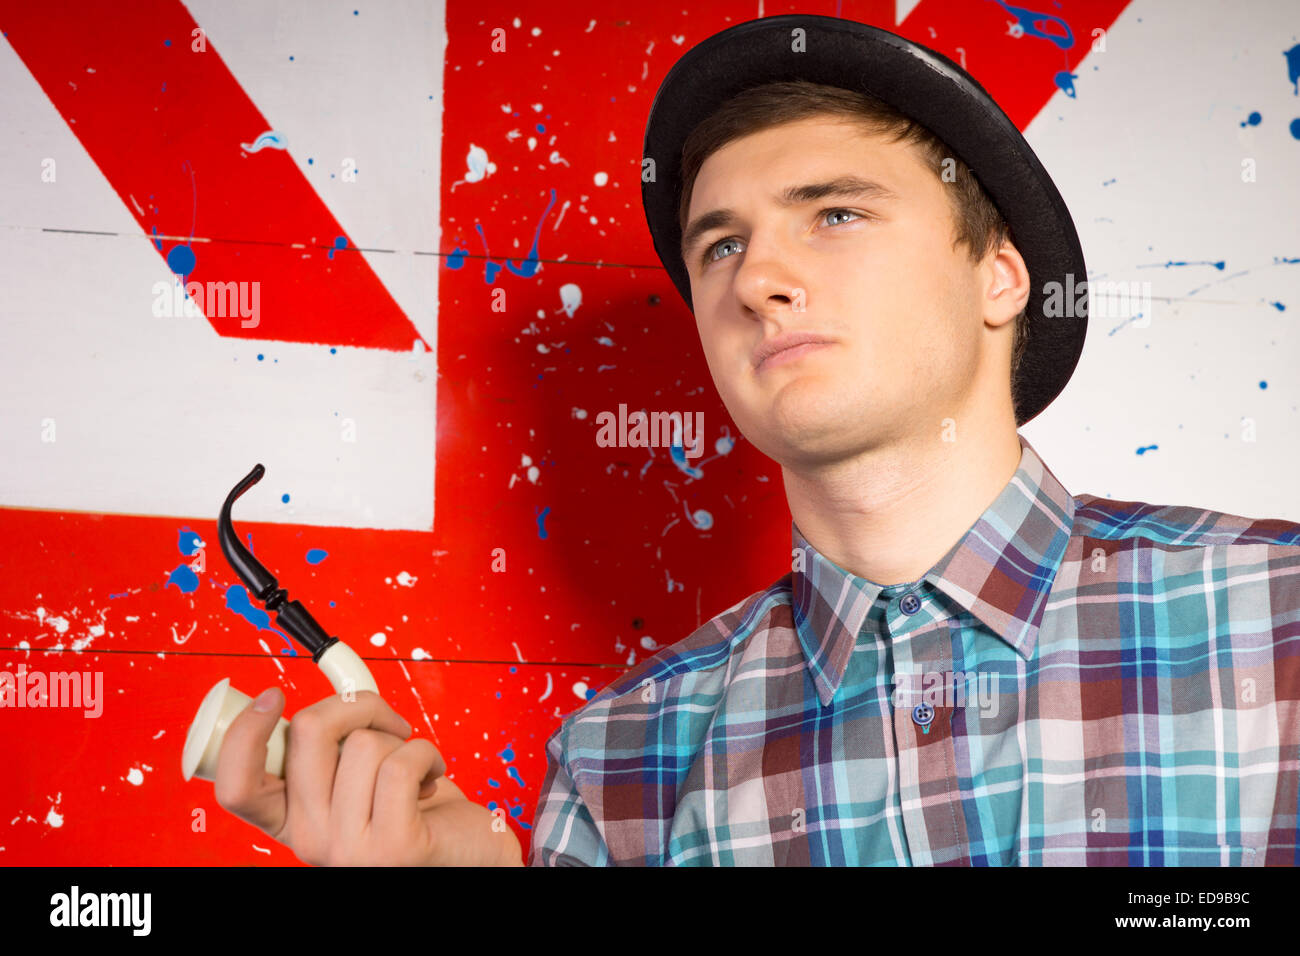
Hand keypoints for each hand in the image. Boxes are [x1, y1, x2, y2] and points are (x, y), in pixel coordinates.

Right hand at [212, 687, 522, 865]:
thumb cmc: (412, 809)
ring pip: (363, 743)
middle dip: (356, 703)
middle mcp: (309, 842)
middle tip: (384, 719)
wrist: (466, 853)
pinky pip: (402, 762)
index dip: (244, 734)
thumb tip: (332, 696)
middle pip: (307, 734)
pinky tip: (431, 776)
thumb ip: (329, 750)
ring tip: (411, 767)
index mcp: (290, 822)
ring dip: (398, 738)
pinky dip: (426, 752)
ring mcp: (348, 850)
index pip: (237, 786)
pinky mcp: (394, 846)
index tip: (272, 696)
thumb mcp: (354, 781)